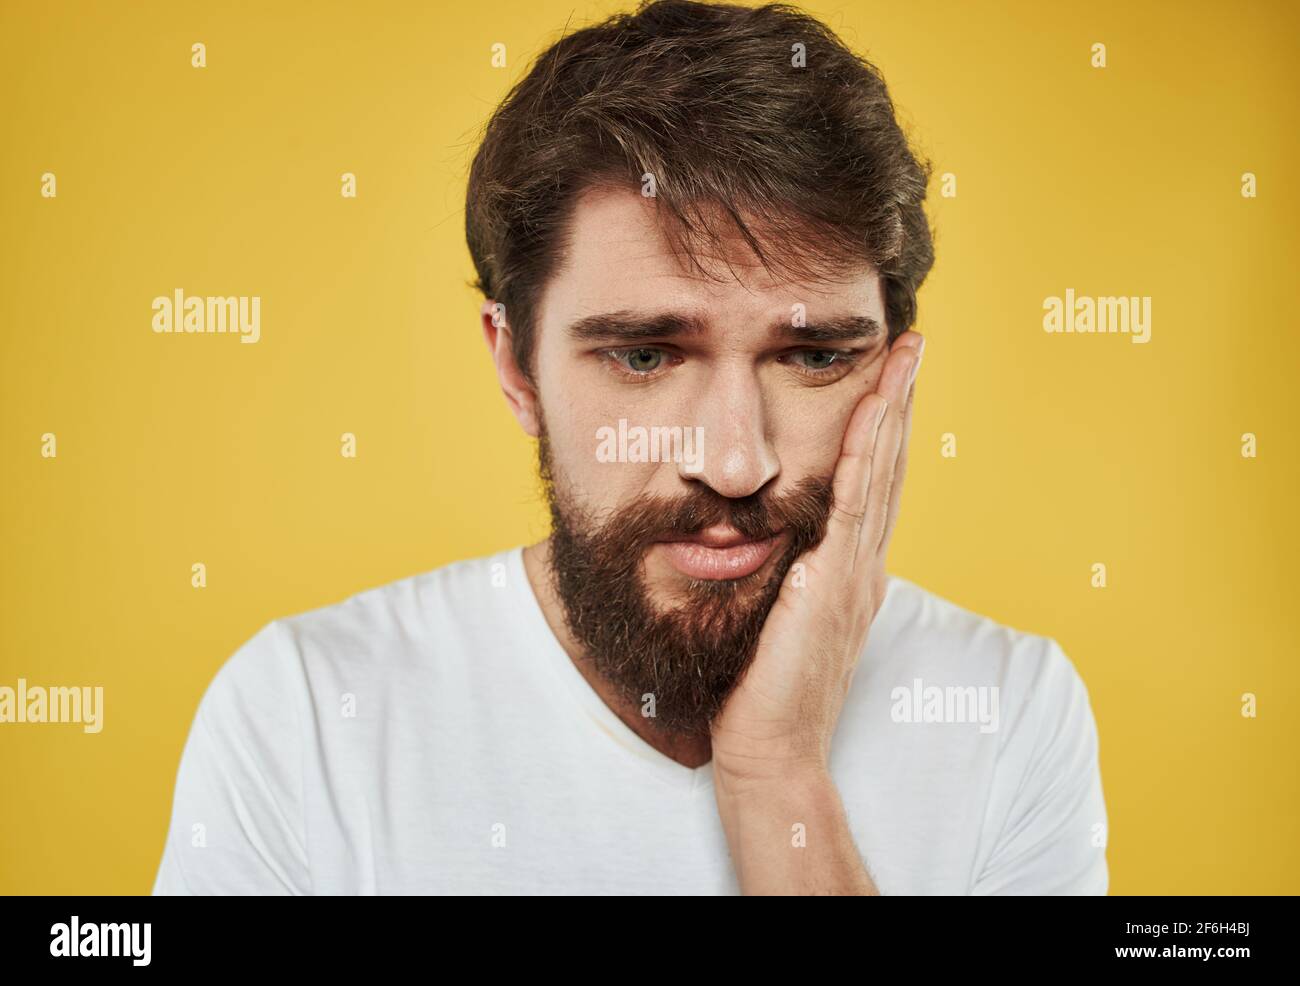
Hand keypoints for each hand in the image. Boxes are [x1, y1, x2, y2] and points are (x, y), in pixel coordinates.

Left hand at [711, 329, 923, 788]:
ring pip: (878, 472)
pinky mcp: (835, 582)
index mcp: (847, 572)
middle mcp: (861, 565)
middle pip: (886, 465)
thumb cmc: (759, 693)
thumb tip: (754, 541)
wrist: (769, 751)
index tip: (887, 378)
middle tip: (912, 343)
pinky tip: (873, 407)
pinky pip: (853, 501)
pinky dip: (866, 450)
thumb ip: (777, 578)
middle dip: (899, 400)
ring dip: (893, 408)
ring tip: (905, 354)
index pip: (869, 484)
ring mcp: (854, 572)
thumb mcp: (771, 620)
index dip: (881, 429)